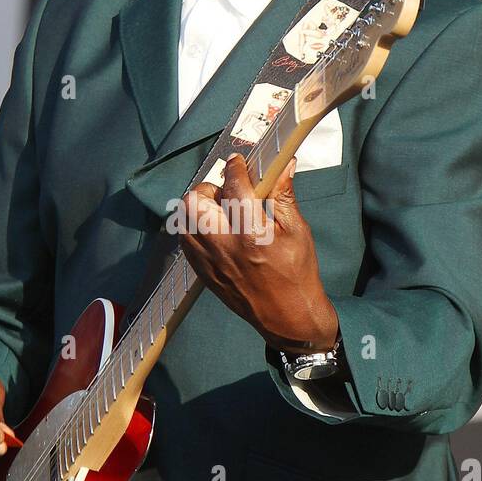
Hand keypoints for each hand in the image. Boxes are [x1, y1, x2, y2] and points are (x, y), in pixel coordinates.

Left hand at [178, 153, 338, 351]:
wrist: (288, 317)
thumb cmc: (297, 275)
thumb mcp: (298, 231)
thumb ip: (284, 195)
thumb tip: (284, 165)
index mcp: (251, 233)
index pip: (234, 186)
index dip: (235, 168)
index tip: (238, 162)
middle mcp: (224, 246)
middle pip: (194, 201)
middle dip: (209, 189)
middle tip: (226, 192)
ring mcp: (208, 261)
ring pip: (183, 220)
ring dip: (198, 209)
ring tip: (219, 211)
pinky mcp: (202, 272)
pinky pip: (184, 241)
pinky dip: (194, 229)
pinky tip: (213, 230)